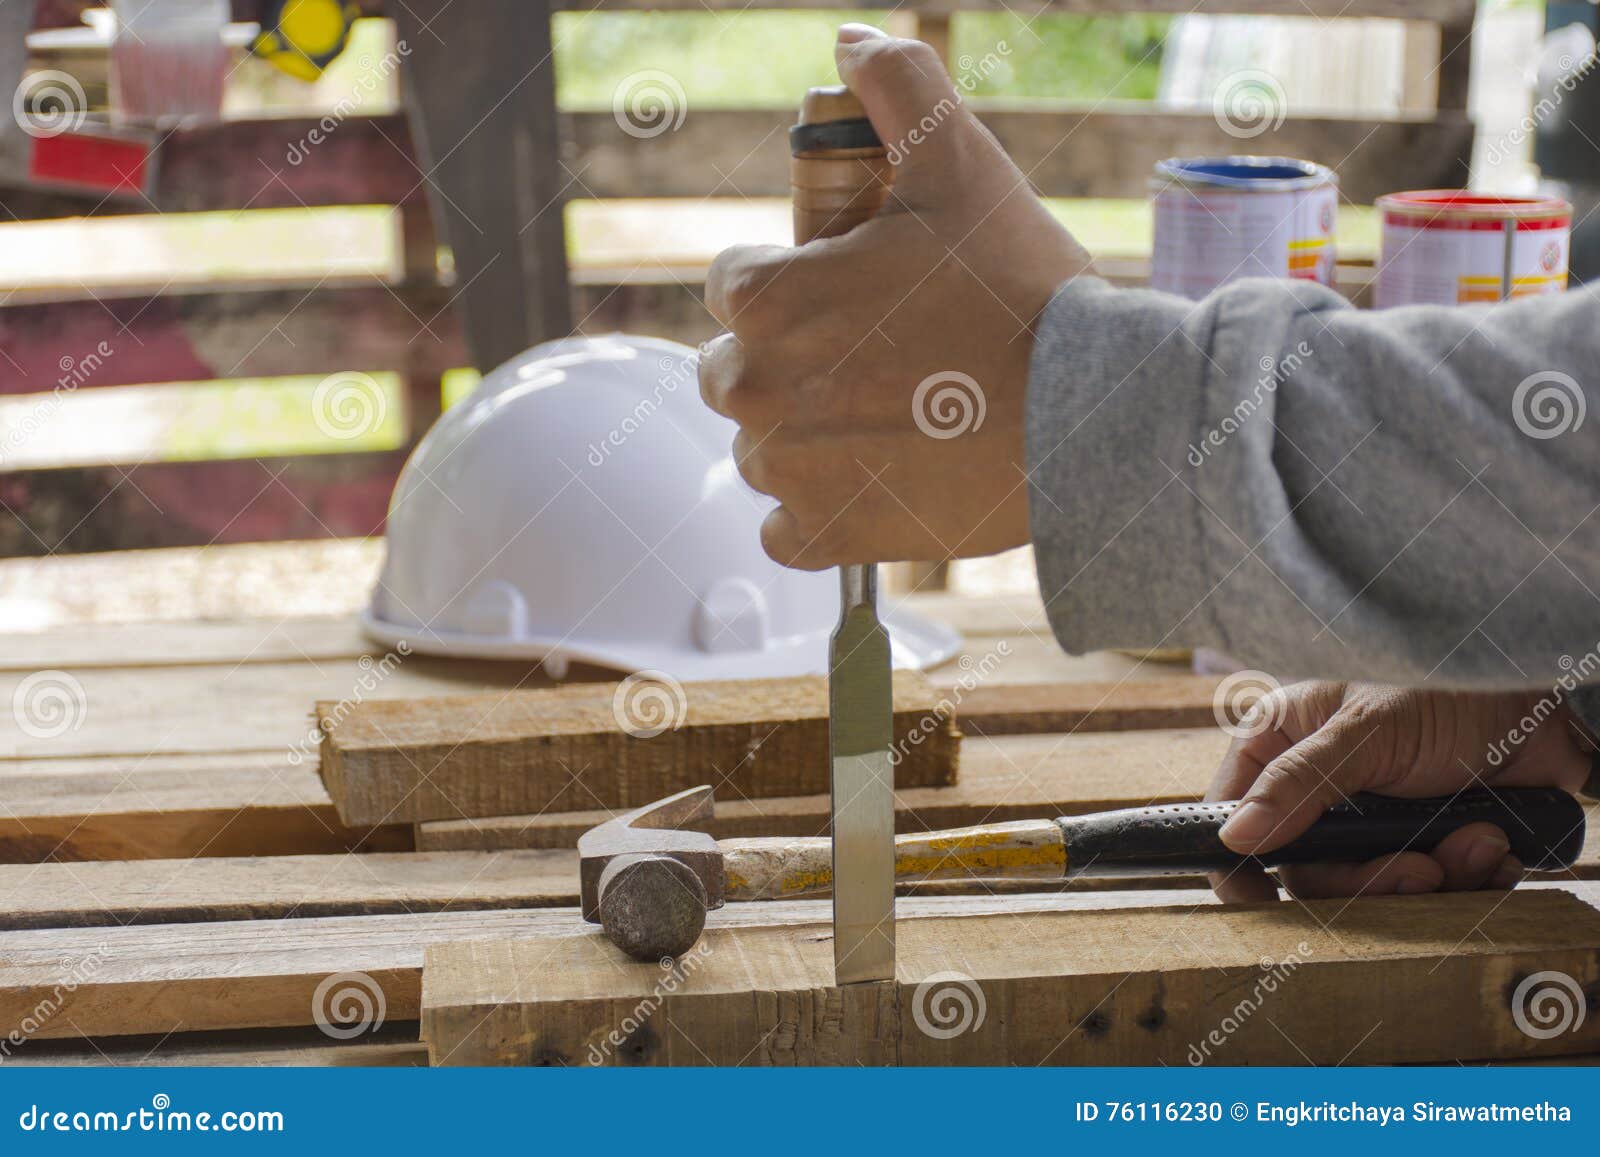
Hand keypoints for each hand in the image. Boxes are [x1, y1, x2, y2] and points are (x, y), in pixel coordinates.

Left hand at [698, 24, 1090, 567]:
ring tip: (890, 417)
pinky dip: (818, 513)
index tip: (849, 295)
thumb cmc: (1019, 288)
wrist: (1087, 416)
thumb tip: (852, 40)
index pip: (732, 286)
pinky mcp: (824, 537)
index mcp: (766, 300)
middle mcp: (756, 390)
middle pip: (735, 370)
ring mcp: (786, 471)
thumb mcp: (961, 162)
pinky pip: (783, 530)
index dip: (791, 284)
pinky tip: (876, 480)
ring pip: (761, 448)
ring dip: (805, 435)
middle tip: (873, 357)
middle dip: (787, 359)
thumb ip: (895, 87)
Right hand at [1207, 681, 1590, 901]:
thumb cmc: (1447, 692)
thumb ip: (1298, 782)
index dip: (1238, 863)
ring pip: (1364, 887)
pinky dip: (1462, 879)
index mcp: (1281, 741)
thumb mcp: (1367, 731)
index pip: (1230, 812)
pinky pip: (1420, 891)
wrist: (1547, 714)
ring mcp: (1366, 820)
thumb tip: (1234, 836)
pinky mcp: (1415, 844)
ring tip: (1473, 844)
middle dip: (1367, 878)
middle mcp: (1314, 786)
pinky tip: (1488, 847)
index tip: (1258, 902)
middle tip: (1419, 868)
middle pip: (1304, 869)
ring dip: (1428, 877)